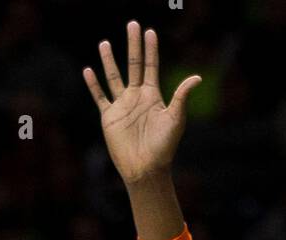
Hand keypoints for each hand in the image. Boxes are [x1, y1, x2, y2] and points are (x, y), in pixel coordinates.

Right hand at [84, 21, 200, 184]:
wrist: (146, 169)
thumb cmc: (163, 147)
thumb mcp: (175, 120)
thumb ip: (182, 97)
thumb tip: (197, 78)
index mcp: (152, 97)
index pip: (151, 67)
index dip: (151, 50)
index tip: (150, 31)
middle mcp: (137, 98)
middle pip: (134, 65)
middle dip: (133, 46)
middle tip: (132, 24)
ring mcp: (122, 106)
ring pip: (114, 77)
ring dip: (109, 61)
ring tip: (105, 43)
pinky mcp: (109, 117)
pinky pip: (99, 97)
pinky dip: (93, 85)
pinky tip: (88, 70)